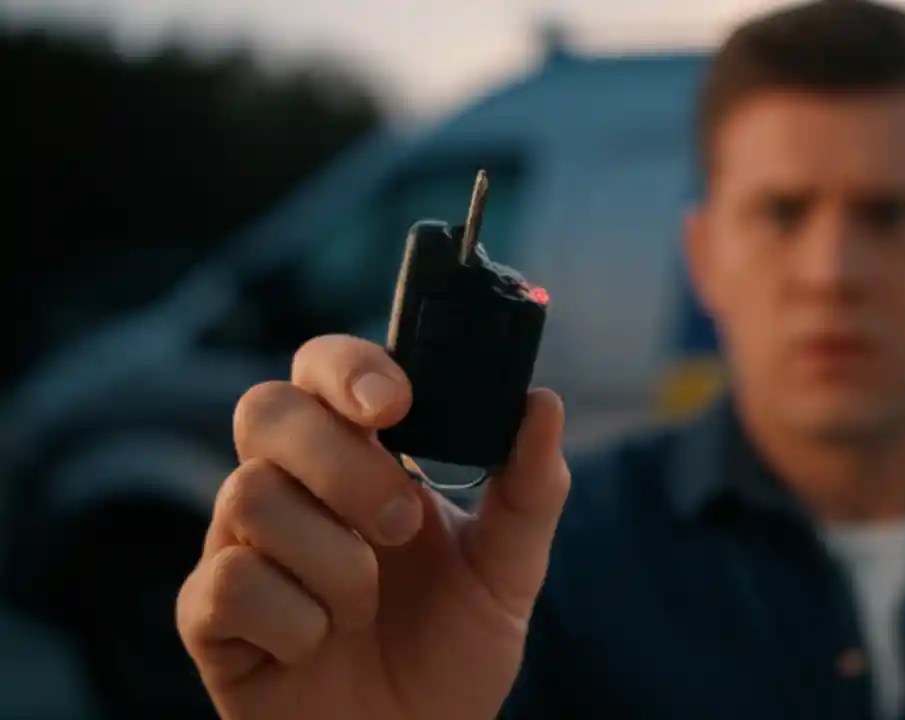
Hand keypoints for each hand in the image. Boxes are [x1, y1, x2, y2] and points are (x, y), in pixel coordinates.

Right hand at [176, 334, 570, 719]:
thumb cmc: (451, 652)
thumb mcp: (508, 572)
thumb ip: (529, 491)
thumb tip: (544, 403)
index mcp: (359, 460)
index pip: (324, 369)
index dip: (348, 368)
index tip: (397, 404)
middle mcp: (292, 490)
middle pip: (266, 409)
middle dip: (339, 461)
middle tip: (401, 524)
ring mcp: (243, 548)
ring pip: (249, 496)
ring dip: (333, 560)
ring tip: (367, 609)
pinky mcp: (210, 617)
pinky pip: (225, 583)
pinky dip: (293, 621)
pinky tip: (317, 645)